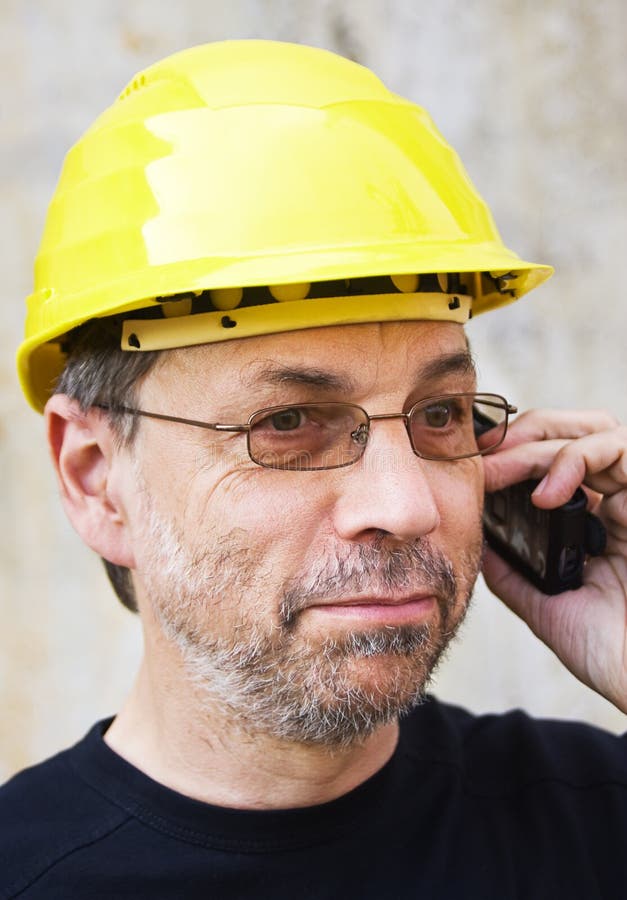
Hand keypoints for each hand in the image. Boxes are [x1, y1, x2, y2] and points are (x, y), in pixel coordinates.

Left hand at [481, 409, 626, 712]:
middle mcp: (617, 503)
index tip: (472, 463)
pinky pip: (617, 450)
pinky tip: (543, 496)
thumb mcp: (546, 605)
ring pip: (591, 432)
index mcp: (595, 524)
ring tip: (499, 467)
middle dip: (521, 435)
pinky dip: (573, 461)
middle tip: (480, 453)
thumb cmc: (612, 654)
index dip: (514, 452)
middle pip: (573, 434)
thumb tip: (475, 540)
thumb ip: (513, 571)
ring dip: (537, 443)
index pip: (555, 462)